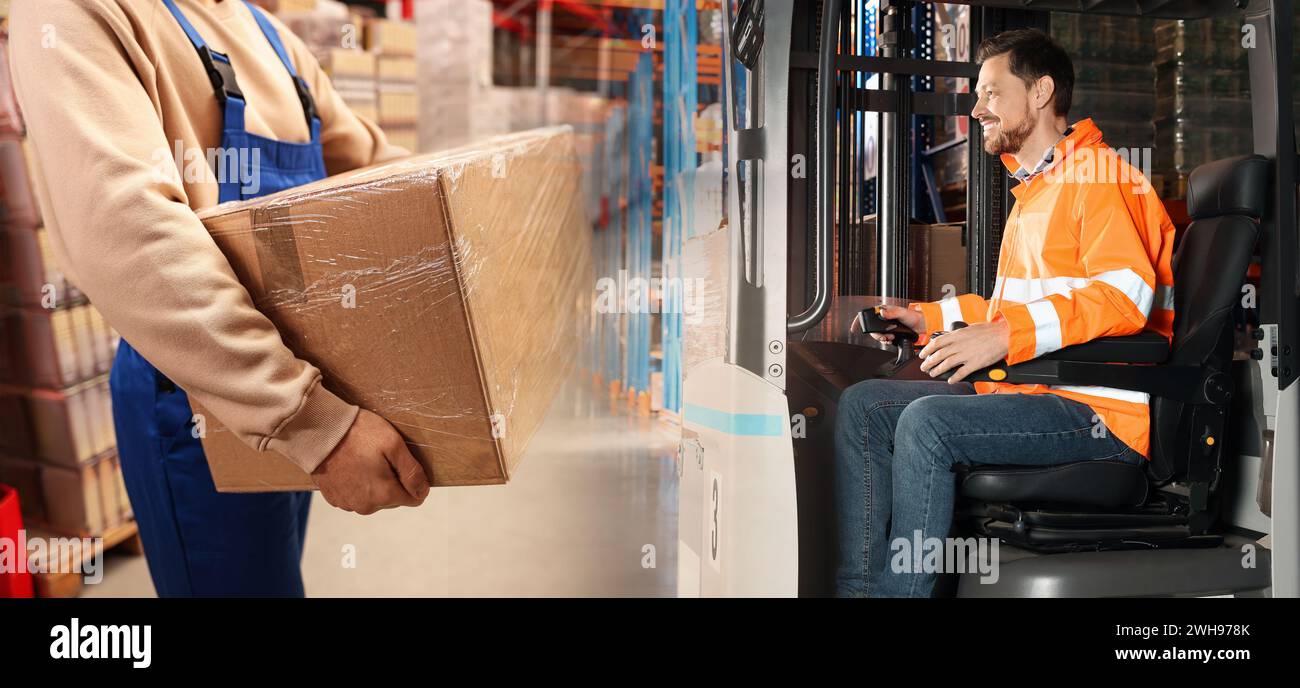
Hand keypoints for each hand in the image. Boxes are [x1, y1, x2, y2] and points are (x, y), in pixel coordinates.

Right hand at [312, 409, 430, 514]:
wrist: (317, 431)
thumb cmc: (357, 433)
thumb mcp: (394, 445)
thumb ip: (412, 472)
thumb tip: (423, 492)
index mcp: (385, 495)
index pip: (414, 499)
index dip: (413, 479)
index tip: (400, 461)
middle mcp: (366, 506)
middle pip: (393, 498)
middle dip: (393, 480)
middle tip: (380, 456)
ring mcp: (348, 503)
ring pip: (374, 498)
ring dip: (374, 482)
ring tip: (364, 458)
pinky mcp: (334, 498)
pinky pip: (355, 495)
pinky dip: (357, 483)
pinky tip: (351, 465)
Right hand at [870, 305, 924, 343]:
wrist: (920, 326)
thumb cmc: (912, 317)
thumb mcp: (901, 313)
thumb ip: (892, 312)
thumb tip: (882, 312)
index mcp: (884, 311)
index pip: (870, 315)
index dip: (866, 322)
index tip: (866, 329)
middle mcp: (883, 318)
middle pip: (872, 328)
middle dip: (877, 334)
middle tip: (884, 337)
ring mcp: (886, 327)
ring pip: (877, 334)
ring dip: (882, 338)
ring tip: (890, 338)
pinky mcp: (889, 333)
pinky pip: (883, 339)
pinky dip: (886, 341)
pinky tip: (891, 340)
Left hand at [918, 319, 1010, 382]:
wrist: (1004, 334)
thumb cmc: (989, 330)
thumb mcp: (969, 328)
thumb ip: (958, 335)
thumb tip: (950, 338)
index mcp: (957, 335)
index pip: (936, 343)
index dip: (927, 350)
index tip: (922, 355)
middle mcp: (959, 345)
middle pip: (939, 355)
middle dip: (929, 362)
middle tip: (924, 367)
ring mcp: (967, 355)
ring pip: (947, 364)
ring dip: (938, 370)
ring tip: (933, 373)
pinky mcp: (975, 363)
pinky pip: (961, 372)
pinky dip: (954, 377)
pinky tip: (950, 380)